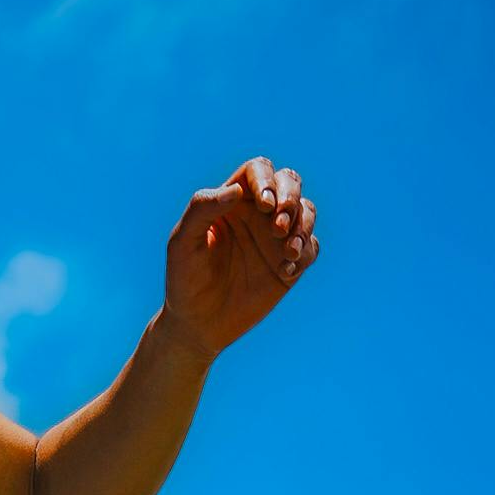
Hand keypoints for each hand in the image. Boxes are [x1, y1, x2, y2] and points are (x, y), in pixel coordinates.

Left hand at [162, 156, 319, 362]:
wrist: (198, 324)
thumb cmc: (185, 280)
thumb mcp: (183, 242)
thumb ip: (202, 208)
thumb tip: (237, 190)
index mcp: (233, 201)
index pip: (258, 170)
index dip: (266, 179)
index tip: (264, 205)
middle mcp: (258, 214)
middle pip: (289, 182)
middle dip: (291, 197)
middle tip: (278, 227)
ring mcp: (276, 239)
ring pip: (307, 211)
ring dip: (303, 224)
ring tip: (288, 250)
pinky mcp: (290, 265)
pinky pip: (311, 247)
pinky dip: (305, 253)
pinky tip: (285, 272)